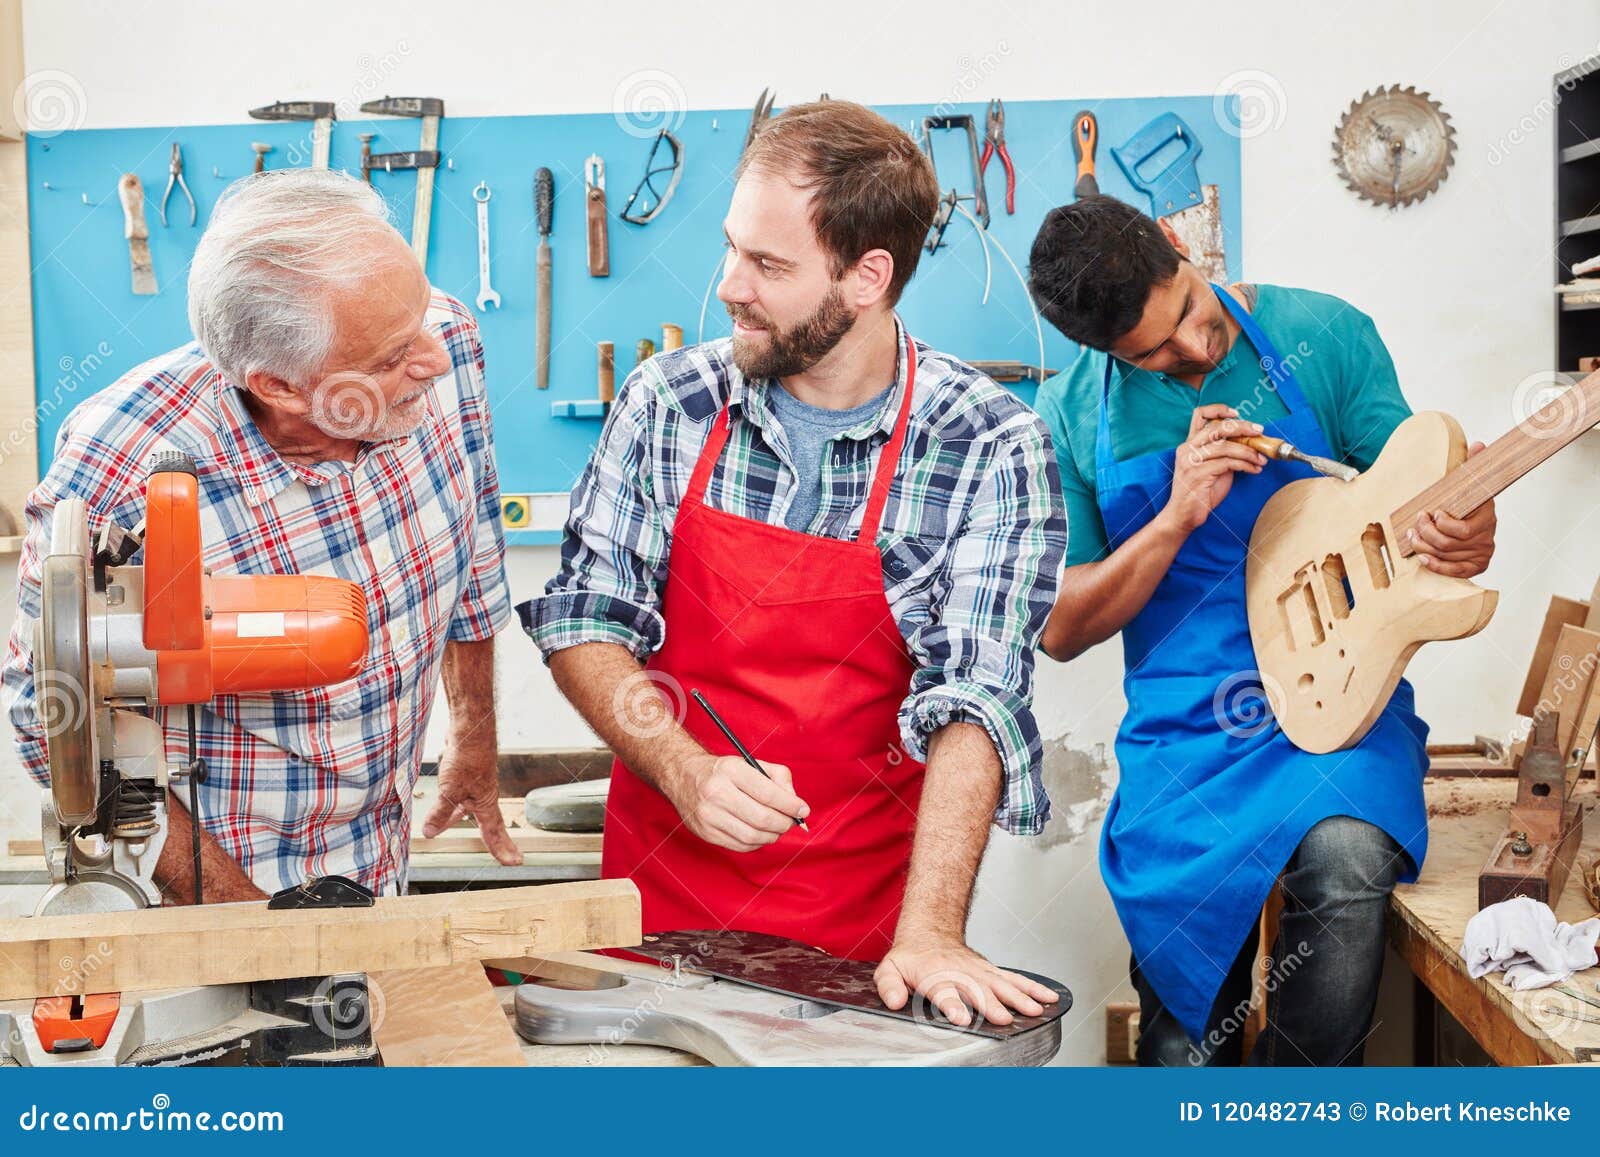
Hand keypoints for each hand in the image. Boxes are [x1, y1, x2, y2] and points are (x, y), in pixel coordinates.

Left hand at [421, 741, 522, 864]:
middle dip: (497, 841)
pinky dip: (452, 804)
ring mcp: (476, 785)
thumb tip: (430, 833)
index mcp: (486, 803)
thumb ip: (440, 813)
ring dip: (459, 820)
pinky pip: (460, 795)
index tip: (514, 863)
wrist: (469, 731)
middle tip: (508, 856)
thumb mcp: (450, 791)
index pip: (494, 832)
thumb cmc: (467, 759)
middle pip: (490, 824)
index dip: (502, 849)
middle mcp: (484, 796)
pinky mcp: (466, 774)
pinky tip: (440, 802)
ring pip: (469, 809)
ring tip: (445, 828)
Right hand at [665, 753, 807, 851]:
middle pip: (762, 818)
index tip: (803, 809)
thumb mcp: (750, 763)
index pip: (768, 793)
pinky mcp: (705, 833)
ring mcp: (708, 815)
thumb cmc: (723, 771)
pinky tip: (761, 834)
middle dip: (784, 823)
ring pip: (752, 836)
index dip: (790, 805)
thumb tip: (795, 803)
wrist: (683, 776)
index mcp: (730, 770)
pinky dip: (757, 843)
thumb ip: (778, 777)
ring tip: (778, 828)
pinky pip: (740, 845)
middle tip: (791, 822)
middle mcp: (716, 793)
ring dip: (772, 836)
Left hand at [875, 933, 1059, 1026]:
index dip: (953, 1006)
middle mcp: (960, 972)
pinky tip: (1048, 998)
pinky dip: (1033, 987)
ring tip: (1035, 1011)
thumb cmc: (911, 957)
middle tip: (1004, 1019)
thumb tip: (894, 1002)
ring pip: (1001, 983)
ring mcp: (979, 971)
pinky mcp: (991, 971)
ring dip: (1019, 997)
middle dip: (991, 1005)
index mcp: (934, 975)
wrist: (930, 932)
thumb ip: (889, 985)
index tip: (962, 1018)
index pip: (944, 991)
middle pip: (978, 989)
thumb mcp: (890, 968)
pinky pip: (1014, 978)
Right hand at [1159, 405, 1265, 534]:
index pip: (1200, 415)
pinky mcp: (1199, 474)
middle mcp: (1187, 449)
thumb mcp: (1213, 466)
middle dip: (1242, 427)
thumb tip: (1249, 443)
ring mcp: (1191, 461)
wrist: (1183, 515)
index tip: (1237, 414)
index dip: (1219, 409)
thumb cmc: (1199, 492)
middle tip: (1259, 432)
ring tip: (1261, 458)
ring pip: (1226, 446)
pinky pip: (1228, 463)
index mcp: (1189, 444)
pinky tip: (1255, 469)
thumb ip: (1224, 452)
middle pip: (1217, 427)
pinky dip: (1246, 465)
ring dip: (1249, 451)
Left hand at [1406, 441, 1496, 577]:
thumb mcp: (1470, 482)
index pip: (1462, 529)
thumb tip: (1479, 445)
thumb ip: (1472, 465)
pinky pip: (1453, 571)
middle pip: (1447, 543)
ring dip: (1423, 545)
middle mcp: (1486, 538)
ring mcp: (1481, 554)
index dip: (1441, 524)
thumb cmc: (1468, 502)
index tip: (1431, 512)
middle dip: (1426, 532)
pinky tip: (1422, 556)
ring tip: (1412, 535)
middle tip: (1416, 521)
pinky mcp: (1475, 566)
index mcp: (1487, 517)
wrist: (1477, 521)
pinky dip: (1434, 565)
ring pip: (1445, 555)